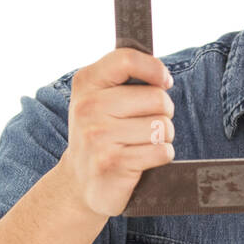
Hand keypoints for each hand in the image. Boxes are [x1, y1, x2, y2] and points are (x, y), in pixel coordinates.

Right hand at [61, 49, 174, 216]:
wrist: (78, 183)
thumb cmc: (100, 135)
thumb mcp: (99, 98)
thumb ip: (123, 78)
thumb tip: (163, 76)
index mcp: (86, 83)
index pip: (127, 59)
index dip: (155, 69)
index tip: (164, 82)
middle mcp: (89, 107)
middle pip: (157, 98)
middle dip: (164, 112)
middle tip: (148, 123)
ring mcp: (99, 136)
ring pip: (162, 126)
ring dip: (163, 137)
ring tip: (142, 143)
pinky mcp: (113, 163)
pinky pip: (162, 151)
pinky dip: (161, 156)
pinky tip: (143, 160)